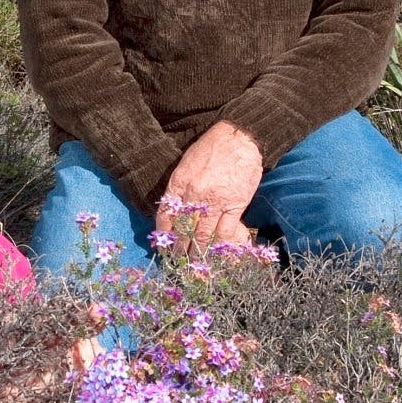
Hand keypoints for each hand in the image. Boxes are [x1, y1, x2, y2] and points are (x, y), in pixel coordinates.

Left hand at [156, 120, 262, 252]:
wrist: (238, 137)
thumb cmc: (211, 148)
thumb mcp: (186, 164)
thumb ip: (179, 188)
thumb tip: (174, 210)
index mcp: (179, 183)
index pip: (166, 215)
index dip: (164, 234)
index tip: (163, 246)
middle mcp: (194, 195)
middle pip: (183, 230)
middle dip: (180, 250)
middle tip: (178, 263)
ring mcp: (215, 202)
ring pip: (203, 236)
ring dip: (198, 253)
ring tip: (194, 265)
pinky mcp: (235, 205)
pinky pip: (225, 232)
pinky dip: (219, 247)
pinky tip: (216, 256)